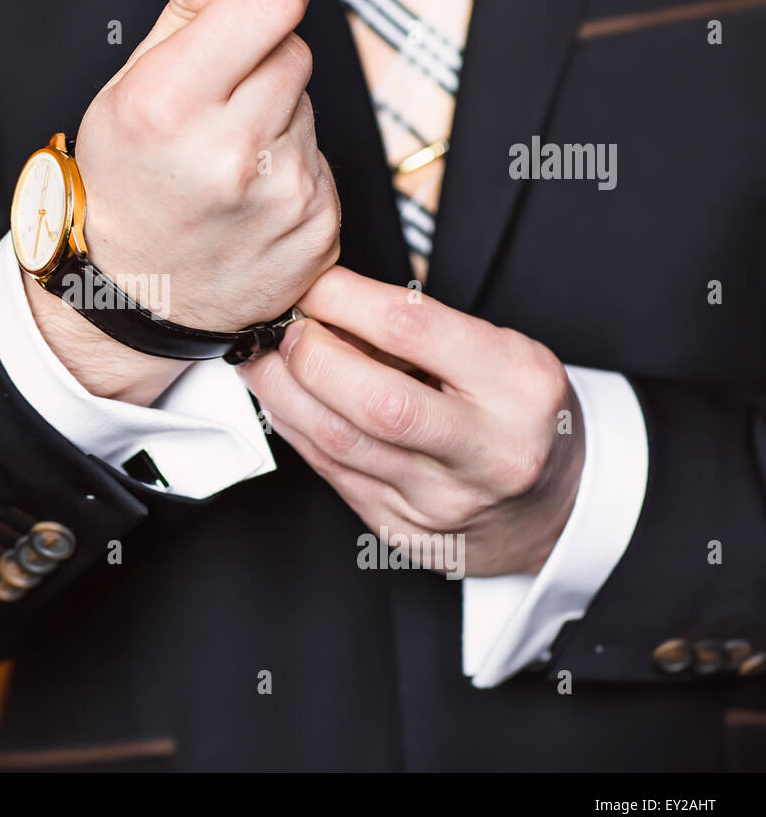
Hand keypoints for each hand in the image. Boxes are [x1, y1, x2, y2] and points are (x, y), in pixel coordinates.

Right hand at [25, 0, 340, 405]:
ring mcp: (281, 199)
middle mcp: (229, 155)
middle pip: (292, 50)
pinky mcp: (318, 229)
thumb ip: (183, 2)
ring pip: (309, 105)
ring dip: (278, 116)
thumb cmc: (125, 186)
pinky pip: (325, 160)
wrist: (137, 294)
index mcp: (169, 107)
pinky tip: (251, 195)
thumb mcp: (130, 85)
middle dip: (261, 61)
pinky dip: (294, 168)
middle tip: (217, 105)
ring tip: (227, 159)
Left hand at [237, 268, 584, 576]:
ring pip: (339, 444)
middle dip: (311, 356)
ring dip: (283, 392)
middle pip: (375, 402)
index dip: (345, 300)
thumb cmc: (516, 415)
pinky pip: (331, 474)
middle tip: (283, 329)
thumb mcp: (498, 354)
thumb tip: (326, 302)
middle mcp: (486, 451)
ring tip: (263, 358)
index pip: (413, 330)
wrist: (552, 509)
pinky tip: (284, 401)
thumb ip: (419, 331)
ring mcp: (443, 501)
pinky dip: (296, 429)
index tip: (311, 285)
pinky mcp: (405, 531)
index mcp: (518, 386)